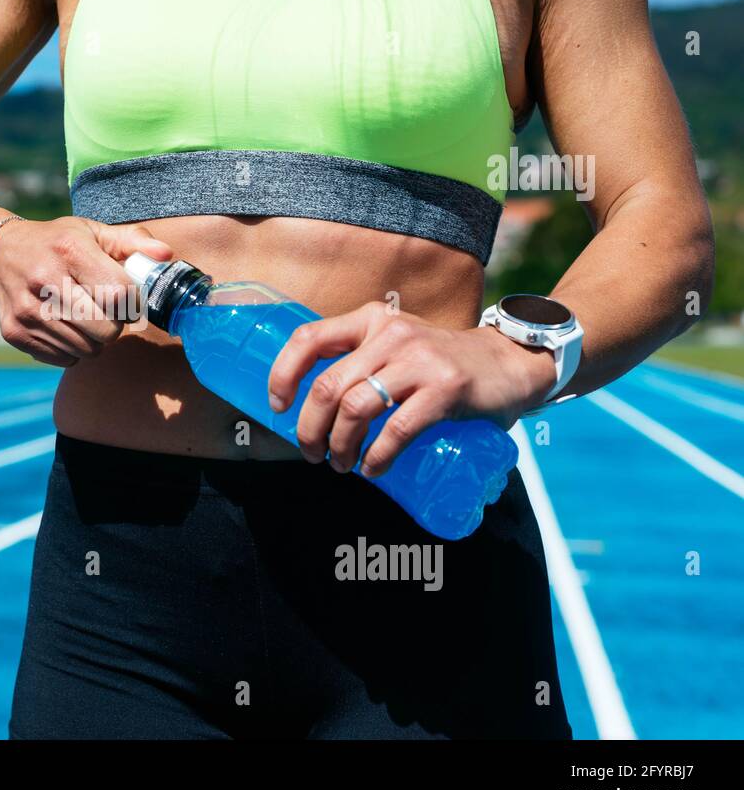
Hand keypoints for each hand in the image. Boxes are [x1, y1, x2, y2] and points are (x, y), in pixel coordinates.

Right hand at [0, 216, 172, 365]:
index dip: (132, 302)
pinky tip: (62, 325)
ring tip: (82, 315)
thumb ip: (132, 242)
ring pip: (88, 350)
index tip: (127, 298)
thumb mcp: (92, 231)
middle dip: (114, 324)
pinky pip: (65, 359)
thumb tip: (165, 256)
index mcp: (70, 250)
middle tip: (105, 310)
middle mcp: (45, 281)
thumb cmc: (56, 243)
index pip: (120, 294)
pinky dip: (71, 348)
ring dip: (93, 338)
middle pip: (107, 330)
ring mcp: (28, 311)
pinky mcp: (16, 333)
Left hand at [267, 302, 557, 476]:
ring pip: (356, 408)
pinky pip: (397, 428)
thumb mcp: (396, 346)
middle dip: (309, 428)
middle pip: (327, 386)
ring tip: (341, 464)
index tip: (279, 407)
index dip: (283, 375)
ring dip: (340, 446)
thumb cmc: (441, 363)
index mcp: (371, 320)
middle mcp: (391, 334)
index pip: (309, 339)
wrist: (510, 364)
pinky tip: (373, 469)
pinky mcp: (447, 388)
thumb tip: (309, 402)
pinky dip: (378, 457)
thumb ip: (361, 360)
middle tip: (312, 453)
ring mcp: (420, 360)